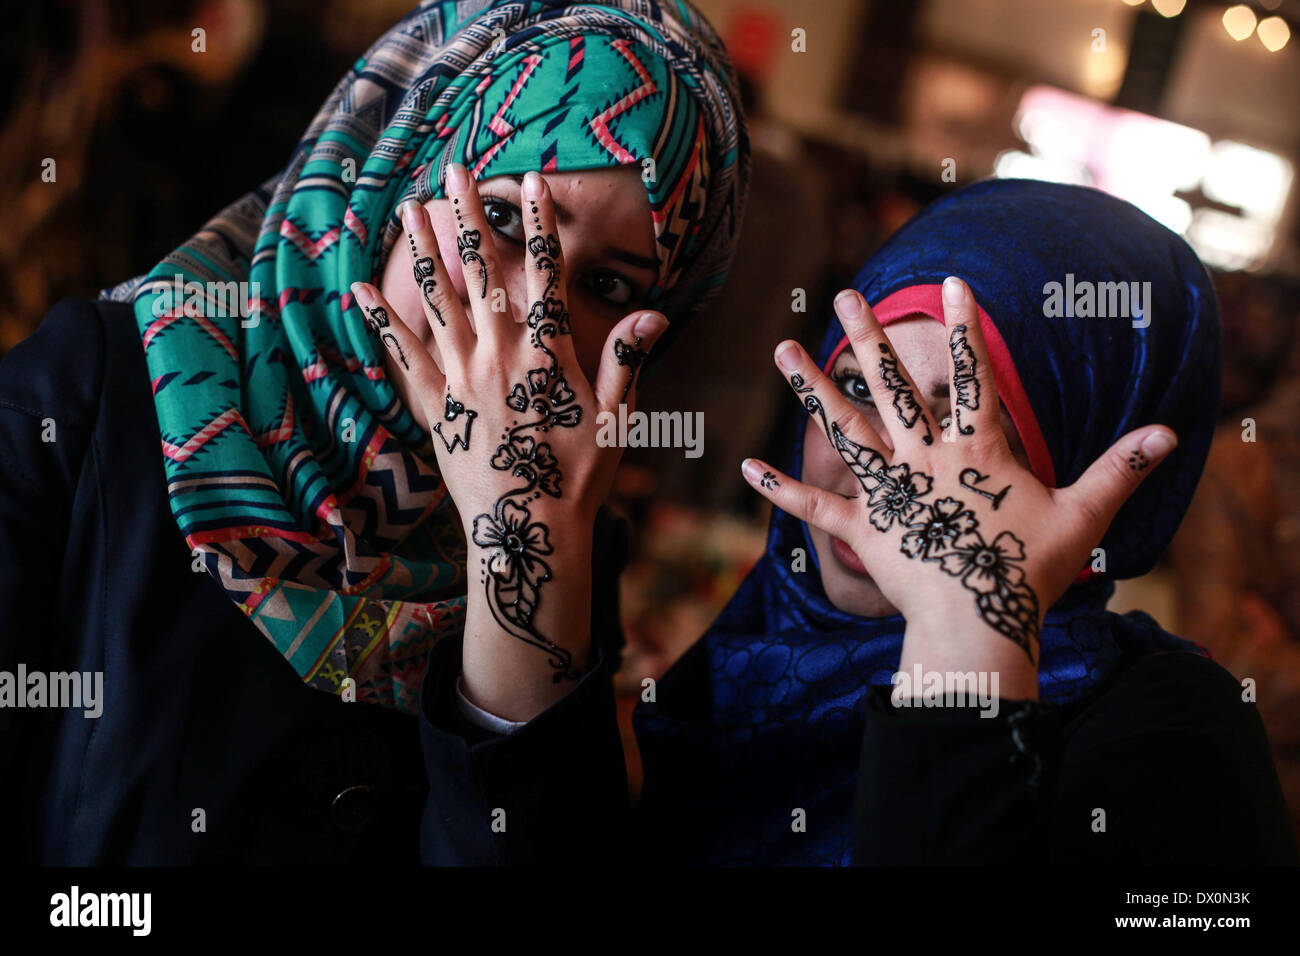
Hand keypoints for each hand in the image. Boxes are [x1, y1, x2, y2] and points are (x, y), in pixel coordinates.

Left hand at [350, 166, 667, 717]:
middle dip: (468, 216)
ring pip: (438, 301)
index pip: (545, 276)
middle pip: (481, 273)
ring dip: (423, 250)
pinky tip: (362, 288)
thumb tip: (653, 315)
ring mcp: (461, 379)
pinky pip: (402, 355)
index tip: (533, 182)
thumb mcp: (617, 421)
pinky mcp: (433, 406)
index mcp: (548, 356)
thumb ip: (627, 362)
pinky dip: (381, 321)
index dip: (540, 226)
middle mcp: (500, 356)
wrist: (527, 534)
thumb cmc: (578, 479)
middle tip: (455, 171)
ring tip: (410, 207)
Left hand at [741, 277, 1176, 694]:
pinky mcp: (861, 532)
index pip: (973, 377)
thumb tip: (1170, 432)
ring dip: (811, 388)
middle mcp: (923, 460)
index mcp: (975, 451)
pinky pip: (813, 508)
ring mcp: (888, 494)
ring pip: (842, 430)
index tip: (954, 283)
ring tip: (781, 348)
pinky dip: (780, 488)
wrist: (981, 627)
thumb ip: (1120, 469)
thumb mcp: (1083, 515)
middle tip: (845, 294)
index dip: (968, 329)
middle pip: (892, 388)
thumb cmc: (1031, 573)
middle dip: (869, 337)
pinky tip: (744, 467)